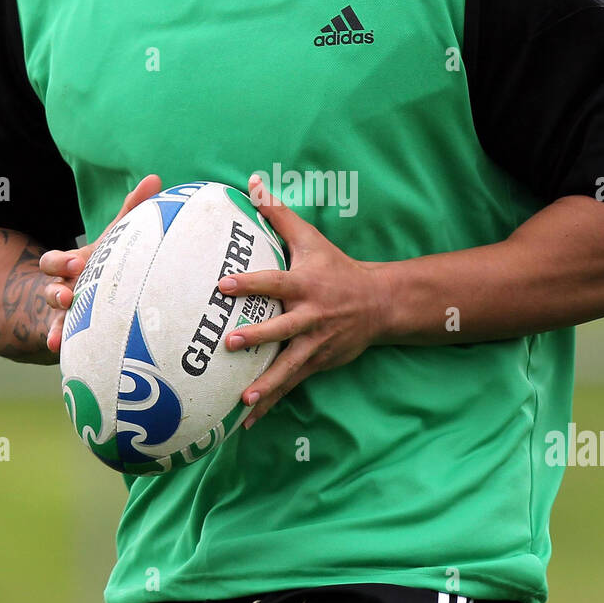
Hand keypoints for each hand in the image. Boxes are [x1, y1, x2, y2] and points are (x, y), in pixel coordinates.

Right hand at [39, 174, 162, 354]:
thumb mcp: (115, 237)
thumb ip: (132, 210)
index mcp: (71, 264)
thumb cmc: (108, 260)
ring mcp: (64, 311)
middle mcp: (62, 287)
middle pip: (49, 288)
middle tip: (69, 293)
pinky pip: (61, 338)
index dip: (62, 261)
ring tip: (60, 333)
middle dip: (56, 290)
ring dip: (57, 322)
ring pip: (54, 316)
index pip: (56, 261)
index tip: (77, 263)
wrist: (90, 291)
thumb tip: (155, 179)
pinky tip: (57, 350)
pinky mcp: (69, 331)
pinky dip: (58, 342)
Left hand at [219, 174, 392, 428]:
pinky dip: (271, 403)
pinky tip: (246, 422)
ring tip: (243, 400)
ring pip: (289, 366)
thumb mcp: (310, 238)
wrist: (379, 304)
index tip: (224, 285)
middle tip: (230, 343)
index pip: (275, 282)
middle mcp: (311, 316)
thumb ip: (277, 213)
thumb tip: (251, 181)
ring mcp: (316, 343)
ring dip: (267, 384)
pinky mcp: (318, 362)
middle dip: (258, 337)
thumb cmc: (335, 267)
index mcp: (305, 285)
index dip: (251, 283)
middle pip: (282, 328)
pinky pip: (291, 384)